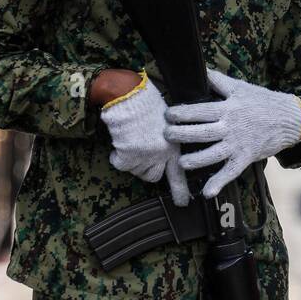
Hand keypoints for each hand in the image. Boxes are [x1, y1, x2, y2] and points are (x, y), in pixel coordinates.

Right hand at [99, 72, 189, 206]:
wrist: (130, 95)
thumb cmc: (147, 102)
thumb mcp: (168, 120)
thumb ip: (168, 138)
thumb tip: (163, 149)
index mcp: (174, 145)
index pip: (178, 173)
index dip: (180, 191)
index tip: (182, 203)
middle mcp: (161, 154)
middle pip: (153, 176)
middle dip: (147, 167)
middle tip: (141, 151)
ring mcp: (145, 157)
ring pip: (136, 171)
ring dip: (131, 160)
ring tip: (132, 139)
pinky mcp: (129, 155)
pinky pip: (120, 164)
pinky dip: (118, 155)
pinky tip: (121, 140)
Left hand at [163, 67, 300, 198]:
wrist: (289, 119)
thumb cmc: (263, 101)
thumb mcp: (241, 87)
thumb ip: (219, 81)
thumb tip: (201, 71)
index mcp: (228, 108)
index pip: (200, 111)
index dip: (182, 113)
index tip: (168, 115)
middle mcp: (231, 127)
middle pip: (202, 132)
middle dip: (181, 135)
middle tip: (166, 135)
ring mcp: (238, 144)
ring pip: (213, 154)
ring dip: (195, 160)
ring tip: (181, 162)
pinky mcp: (246, 157)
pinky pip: (231, 172)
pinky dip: (219, 183)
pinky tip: (207, 192)